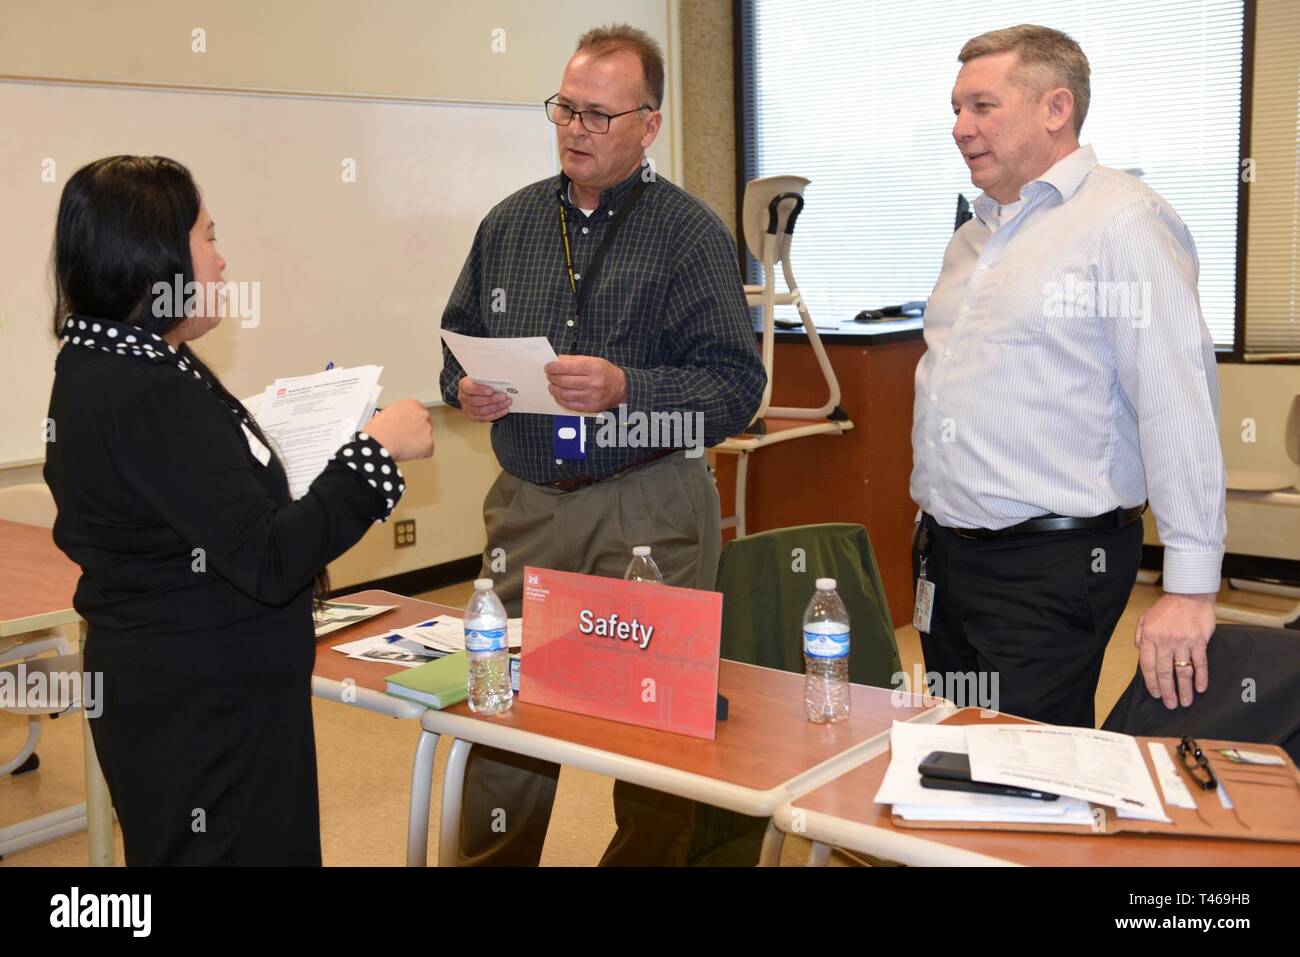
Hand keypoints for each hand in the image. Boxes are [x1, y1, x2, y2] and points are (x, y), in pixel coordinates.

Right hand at [364, 399, 434, 461]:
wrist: (379, 441)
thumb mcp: (388, 413)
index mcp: (412, 404)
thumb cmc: (379, 429)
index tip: (406, 428)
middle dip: (417, 432)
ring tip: (402, 445)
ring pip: (426, 438)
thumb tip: (400, 421)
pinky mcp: (429, 444)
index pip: (418, 413)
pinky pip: (427, 452)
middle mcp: (423, 414)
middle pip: (425, 424)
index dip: (411, 423)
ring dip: (417, 443)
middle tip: (404, 438)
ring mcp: (428, 429)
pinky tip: (407, 453)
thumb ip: (400, 415)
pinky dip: (419, 454)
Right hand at [457, 376, 510, 421]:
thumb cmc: (479, 382)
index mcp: (463, 385)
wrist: (475, 390)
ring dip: (496, 407)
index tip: (491, 391)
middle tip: (503, 396)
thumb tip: (500, 383)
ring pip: (480, 411)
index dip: (480, 390)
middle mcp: (463, 397)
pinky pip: (484, 418)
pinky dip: (496, 414)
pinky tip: (504, 410)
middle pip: (475, 401)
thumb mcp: (481, 377)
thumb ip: (487, 380)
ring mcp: (466, 408)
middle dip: (492, 400)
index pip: (469, 388)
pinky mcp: (472, 416)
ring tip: (506, 403)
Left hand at [544, 355, 625, 412]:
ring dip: (554, 389)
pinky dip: (560, 399)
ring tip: (552, 385)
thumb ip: (574, 360)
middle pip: (564, 381)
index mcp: (594, 368)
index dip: (554, 367)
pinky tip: (558, 395)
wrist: (621, 388)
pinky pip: (569, 404)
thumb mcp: (593, 360)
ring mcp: (591, 397)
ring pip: (565, 394)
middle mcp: (593, 383)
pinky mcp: (590, 407)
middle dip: (552, 377)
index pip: (567, 367)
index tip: (548, 367)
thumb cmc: (605, 372)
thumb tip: (557, 361)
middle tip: (549, 375)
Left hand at [1134, 592, 1215, 708]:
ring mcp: (1183, 642)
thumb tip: (1139, 651)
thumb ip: (1140, 635)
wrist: (1189, 595)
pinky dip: (1201, 677)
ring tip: (1185, 702)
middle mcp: (1165, 642)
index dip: (1151, 682)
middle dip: (1167, 691)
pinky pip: (1200, 663)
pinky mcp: (1199, 642)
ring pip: (1182, 671)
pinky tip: (1200, 688)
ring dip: (1184, 689)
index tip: (1156, 694)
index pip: (1147, 665)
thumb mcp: (1145, 618)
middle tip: (1171, 704)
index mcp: (1149, 637)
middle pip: (1164, 672)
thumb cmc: (1167, 608)